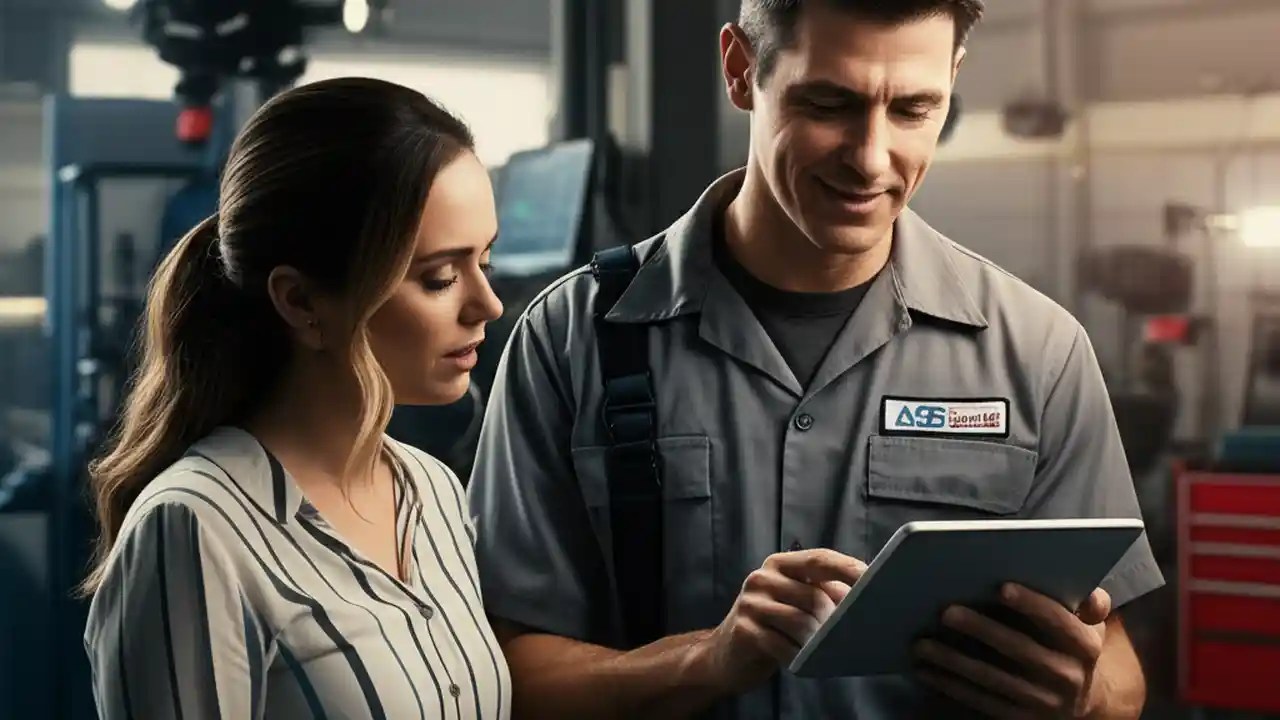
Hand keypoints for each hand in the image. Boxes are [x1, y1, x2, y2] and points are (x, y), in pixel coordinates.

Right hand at [695, 549, 865, 694]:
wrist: (725, 655)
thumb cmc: (773, 625)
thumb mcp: (795, 602)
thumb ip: (823, 592)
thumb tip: (865, 596)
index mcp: (780, 564)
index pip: (819, 559)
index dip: (848, 568)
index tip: (875, 579)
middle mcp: (762, 577)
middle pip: (814, 595)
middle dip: (835, 619)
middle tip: (850, 636)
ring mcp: (750, 603)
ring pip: (800, 622)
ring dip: (817, 642)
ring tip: (824, 652)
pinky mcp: (743, 630)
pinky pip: (781, 645)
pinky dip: (797, 656)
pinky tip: (802, 662)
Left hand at [913, 585, 1110, 718]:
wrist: (1085, 703)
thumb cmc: (1073, 649)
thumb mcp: (1091, 627)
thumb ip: (1089, 605)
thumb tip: (1090, 594)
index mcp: (1084, 647)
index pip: (1060, 623)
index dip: (1033, 605)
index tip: (1002, 588)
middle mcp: (1066, 676)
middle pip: (1020, 650)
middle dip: (982, 630)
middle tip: (947, 612)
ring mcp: (1042, 701)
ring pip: (993, 679)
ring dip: (954, 661)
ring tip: (922, 643)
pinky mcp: (1019, 718)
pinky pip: (980, 701)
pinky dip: (950, 685)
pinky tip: (926, 670)